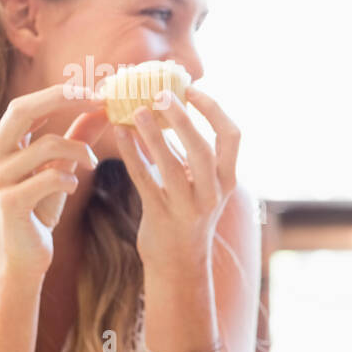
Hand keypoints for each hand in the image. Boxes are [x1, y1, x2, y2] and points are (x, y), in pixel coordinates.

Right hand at [0, 84, 105, 280]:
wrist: (24, 257)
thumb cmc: (40, 210)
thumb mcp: (61, 168)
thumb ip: (78, 138)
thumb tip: (102, 108)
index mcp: (0, 143)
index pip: (25, 104)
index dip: (60, 94)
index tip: (96, 93)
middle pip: (21, 110)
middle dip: (62, 100)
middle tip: (98, 102)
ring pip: (45, 144)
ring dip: (80, 149)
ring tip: (93, 162)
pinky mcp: (9, 202)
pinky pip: (49, 178)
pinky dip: (69, 180)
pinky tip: (72, 188)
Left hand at [113, 86, 239, 276]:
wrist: (179, 261)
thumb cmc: (188, 213)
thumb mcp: (203, 184)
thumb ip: (194, 152)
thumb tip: (173, 109)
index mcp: (227, 179)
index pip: (232, 136)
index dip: (213, 110)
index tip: (192, 90)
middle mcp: (213, 192)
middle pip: (202, 147)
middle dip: (181, 118)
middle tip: (160, 95)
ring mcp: (188, 206)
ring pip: (171, 164)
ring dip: (152, 134)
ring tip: (135, 111)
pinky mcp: (162, 215)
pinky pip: (145, 180)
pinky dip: (132, 155)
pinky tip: (120, 135)